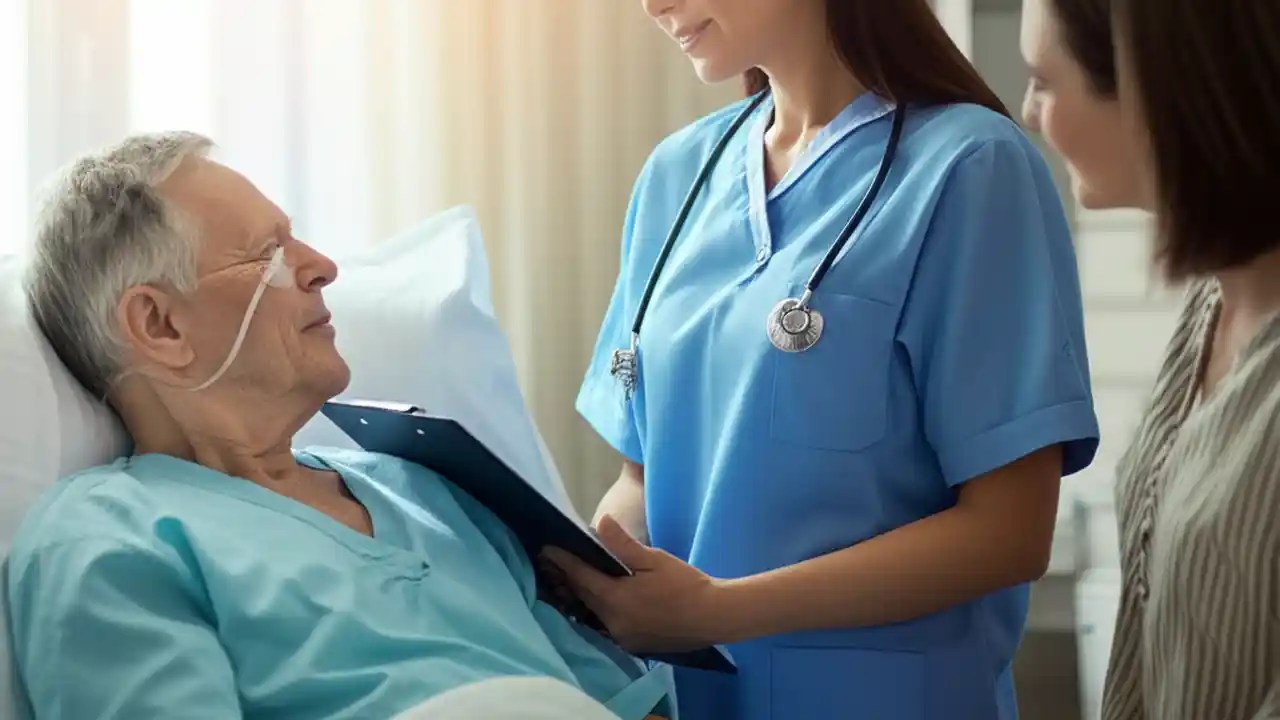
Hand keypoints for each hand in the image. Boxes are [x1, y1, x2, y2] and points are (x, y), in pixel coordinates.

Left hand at [541, 515, 728, 653]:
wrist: (714, 616)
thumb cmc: (686, 584)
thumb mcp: (654, 559)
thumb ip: (623, 545)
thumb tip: (600, 522)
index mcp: (616, 600)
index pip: (581, 577)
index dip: (563, 561)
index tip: (547, 548)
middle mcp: (613, 622)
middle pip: (584, 597)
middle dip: (569, 578)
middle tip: (554, 561)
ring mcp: (623, 637)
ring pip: (594, 612)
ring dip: (584, 595)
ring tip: (572, 578)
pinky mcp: (633, 644)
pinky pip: (608, 623)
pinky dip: (600, 609)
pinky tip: (601, 598)